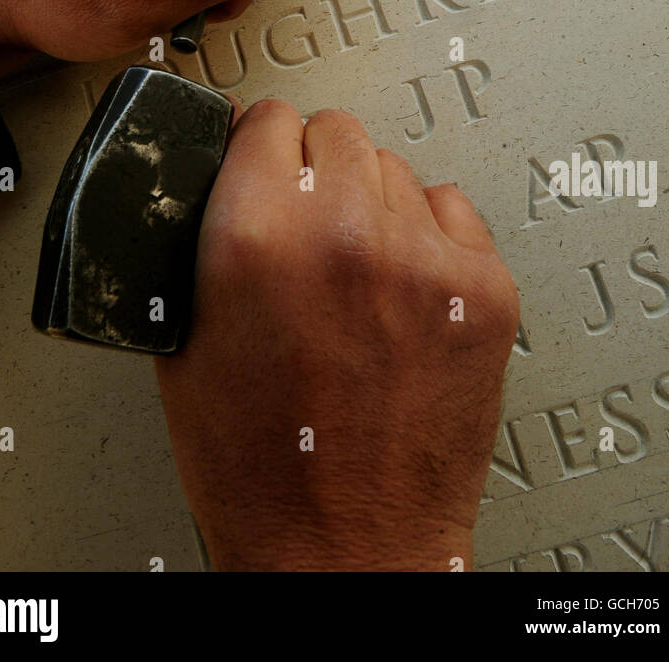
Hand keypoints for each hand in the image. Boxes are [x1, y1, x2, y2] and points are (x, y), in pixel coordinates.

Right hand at [156, 103, 518, 571]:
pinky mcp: (482, 289)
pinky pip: (451, 210)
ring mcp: (421, 258)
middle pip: (337, 131)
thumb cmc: (258, 464)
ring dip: (371, 204)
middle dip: (315, 171)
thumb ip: (211, 234)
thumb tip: (233, 172)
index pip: (267, 119)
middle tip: (309, 226)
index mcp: (253, 235)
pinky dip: (427, 238)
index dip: (261, 147)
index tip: (267, 161)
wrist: (342, 549)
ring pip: (394, 168)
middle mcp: (342, 232)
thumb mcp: (185, 334)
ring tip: (355, 272)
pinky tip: (401, 290)